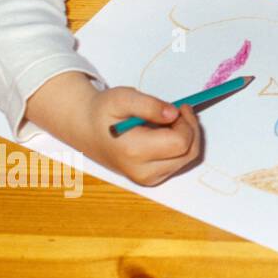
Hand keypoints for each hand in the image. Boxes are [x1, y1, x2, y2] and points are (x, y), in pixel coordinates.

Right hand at [81, 87, 202, 185]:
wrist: (86, 129)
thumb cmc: (103, 112)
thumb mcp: (123, 98)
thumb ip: (150, 105)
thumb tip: (174, 114)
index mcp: (134, 152)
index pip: (180, 142)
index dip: (186, 122)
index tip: (180, 106)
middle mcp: (142, 172)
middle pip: (188, 153)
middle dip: (190, 128)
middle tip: (180, 110)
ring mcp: (147, 179)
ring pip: (187, 159)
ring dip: (188, 137)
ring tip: (172, 120)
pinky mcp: (151, 179)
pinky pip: (179, 162)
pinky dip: (181, 146)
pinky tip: (168, 132)